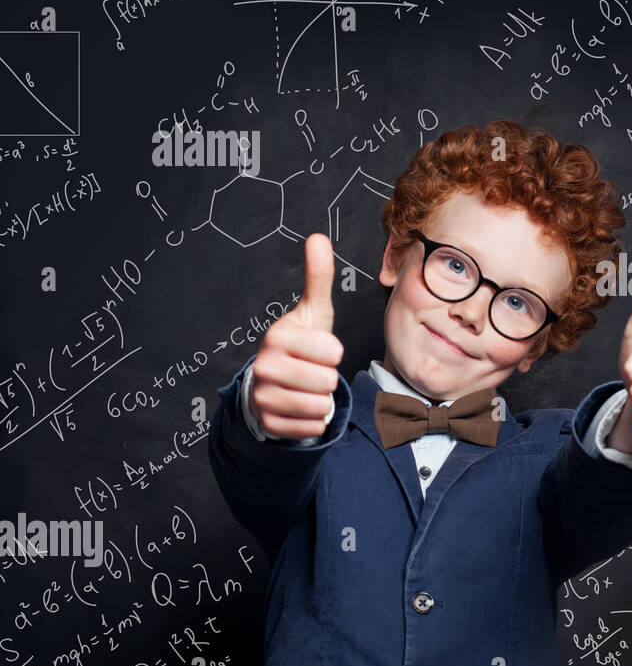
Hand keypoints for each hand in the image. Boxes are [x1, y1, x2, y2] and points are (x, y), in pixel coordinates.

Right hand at [249, 233, 344, 437]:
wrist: (274, 382)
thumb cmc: (301, 344)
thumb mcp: (313, 311)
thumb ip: (318, 277)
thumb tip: (318, 237)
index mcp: (278, 336)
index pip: (334, 351)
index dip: (334, 352)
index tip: (318, 349)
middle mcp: (265, 365)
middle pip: (328, 381)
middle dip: (328, 379)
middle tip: (312, 372)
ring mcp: (263, 396)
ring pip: (320, 406)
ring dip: (321, 400)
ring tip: (307, 388)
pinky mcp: (267, 424)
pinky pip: (310, 428)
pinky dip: (313, 422)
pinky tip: (300, 408)